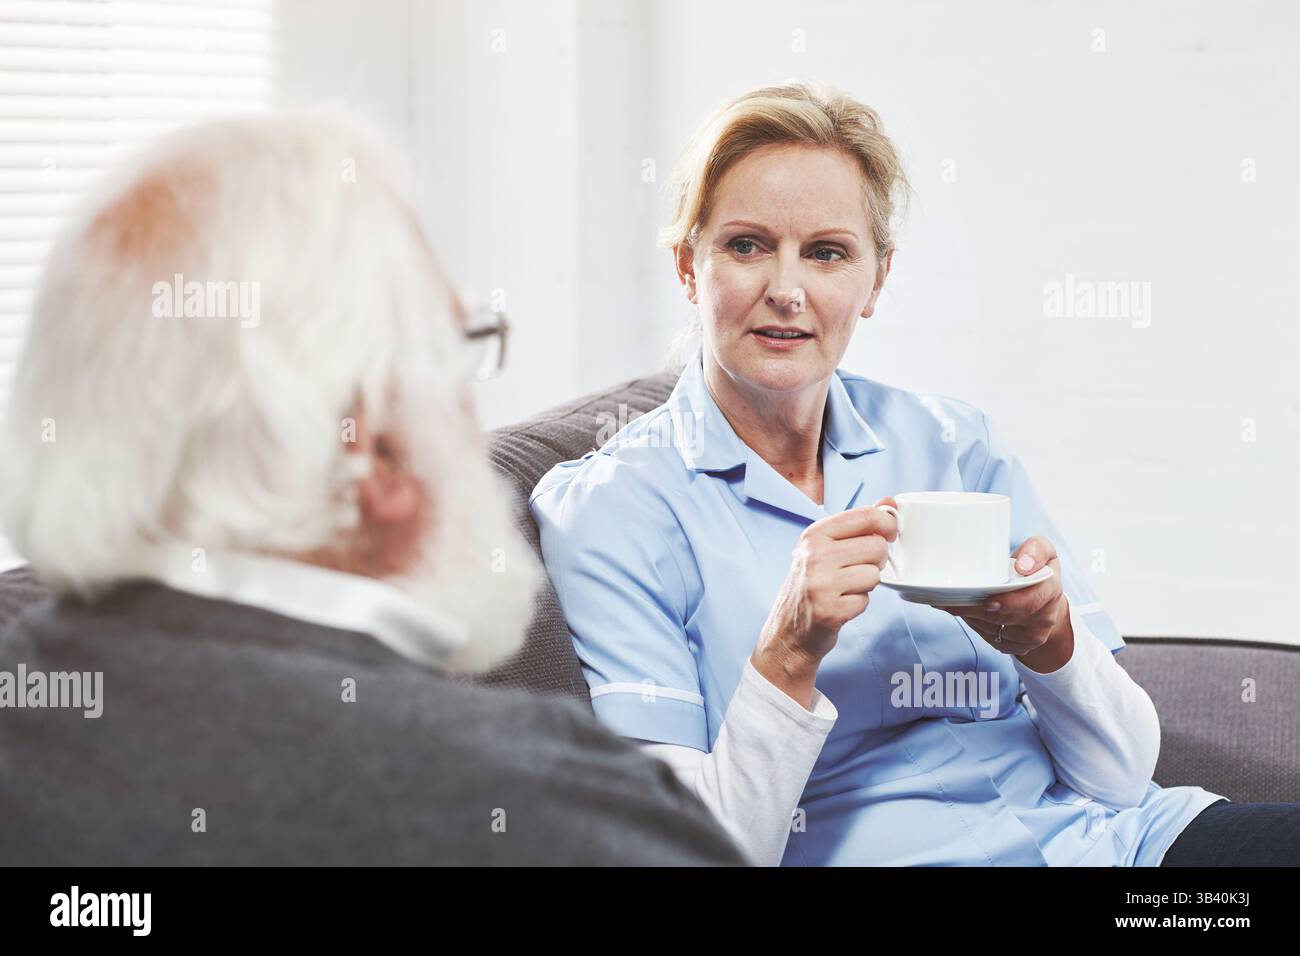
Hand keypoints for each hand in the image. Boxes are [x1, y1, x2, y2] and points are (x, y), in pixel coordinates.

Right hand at [753, 497, 898, 704]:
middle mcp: (814, 556)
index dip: (887, 524)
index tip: (889, 533)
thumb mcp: (825, 547)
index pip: (865, 516)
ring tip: (844, 588)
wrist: (787, 631)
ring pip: (875, 575)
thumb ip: (858, 524)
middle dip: (875, 560)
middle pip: (877, 546)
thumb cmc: (811, 584)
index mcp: (814, 535)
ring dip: (866, 585)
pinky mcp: (830, 611)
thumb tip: (889, 503)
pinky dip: (858, 604)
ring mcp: (821, 584)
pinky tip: (839, 604)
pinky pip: (866, 601)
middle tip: (857, 569)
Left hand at [933, 535, 1072, 670]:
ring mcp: (1034, 635)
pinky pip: (994, 640)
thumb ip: (1035, 550)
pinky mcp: (1022, 646)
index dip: (1008, 603)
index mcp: (1050, 590)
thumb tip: (1024, 565)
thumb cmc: (1037, 569)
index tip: (988, 602)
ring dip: (972, 618)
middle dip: (977, 611)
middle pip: (1005, 618)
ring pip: (995, 630)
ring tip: (952, 603)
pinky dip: (976, 627)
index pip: (1030, 601)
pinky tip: (966, 614)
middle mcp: (1045, 616)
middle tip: (953, 602)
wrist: (1046, 596)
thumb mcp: (1042, 549)